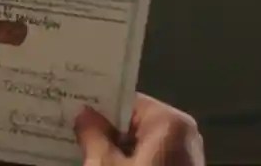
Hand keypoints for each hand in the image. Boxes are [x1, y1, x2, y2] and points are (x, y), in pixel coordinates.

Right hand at [74, 94, 204, 165]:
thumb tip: (84, 113)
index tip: (75, 108)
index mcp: (169, 122)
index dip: (100, 107)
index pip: (128, 101)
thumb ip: (94, 137)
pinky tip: (111, 164)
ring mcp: (187, 154)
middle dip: (107, 130)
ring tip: (85, 150)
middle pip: (136, 122)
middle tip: (73, 131)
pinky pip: (153, 157)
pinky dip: (133, 161)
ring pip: (143, 143)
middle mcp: (184, 132)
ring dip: (118, 149)